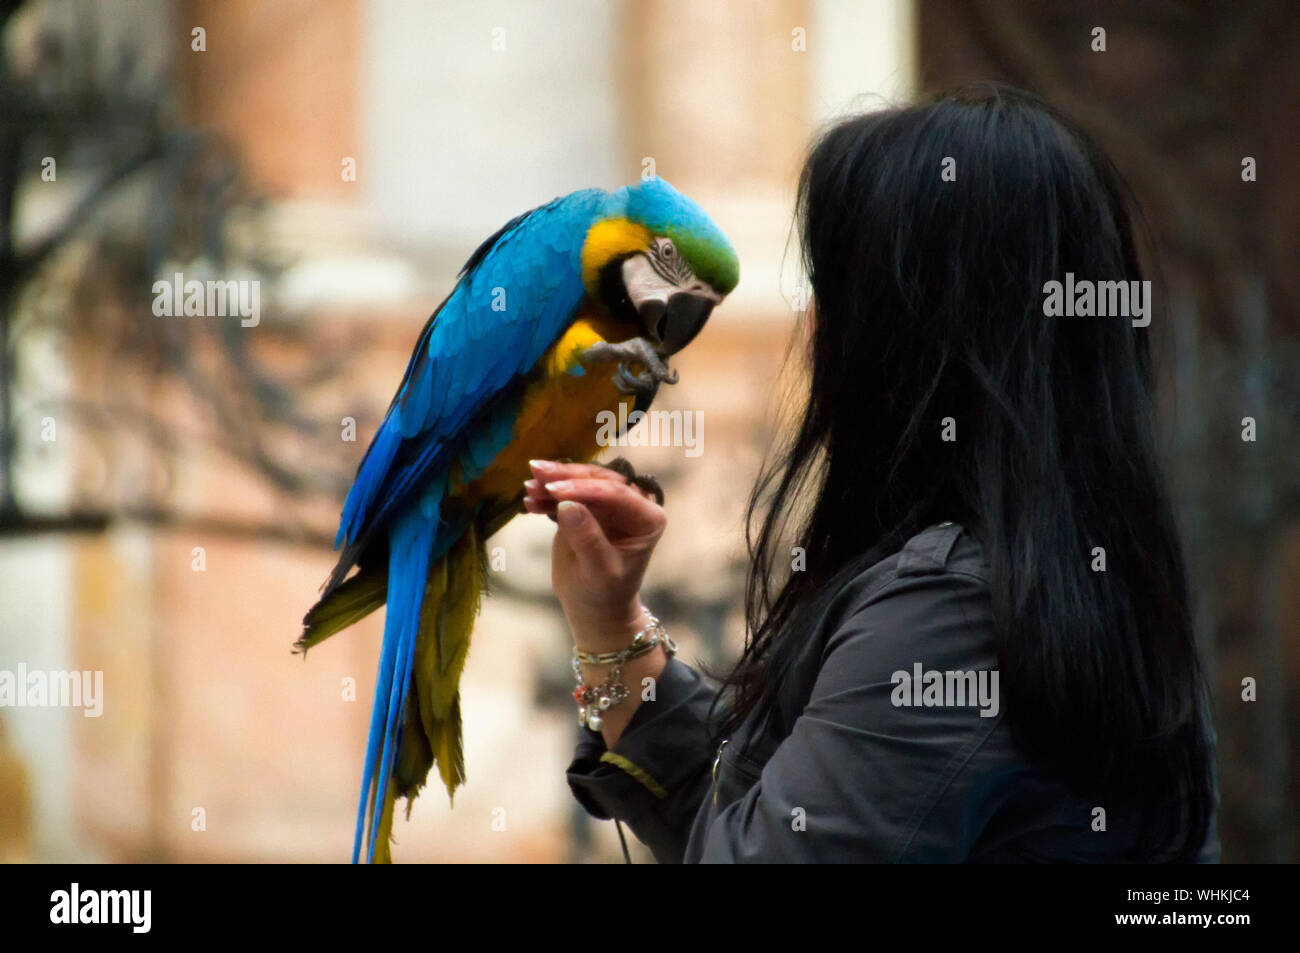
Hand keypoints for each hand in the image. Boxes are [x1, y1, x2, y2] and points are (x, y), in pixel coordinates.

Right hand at [524, 459, 665, 652]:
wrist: (594, 606)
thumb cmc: (604, 593)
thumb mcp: (598, 571)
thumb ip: (587, 539)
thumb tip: (567, 505)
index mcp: (647, 519)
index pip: (616, 494)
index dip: (584, 489)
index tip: (554, 490)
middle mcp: (633, 505)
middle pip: (598, 480)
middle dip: (566, 476)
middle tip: (536, 473)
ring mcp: (610, 503)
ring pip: (580, 481)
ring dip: (552, 482)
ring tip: (528, 487)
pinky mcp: (588, 506)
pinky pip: (567, 493)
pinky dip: (548, 495)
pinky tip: (529, 500)